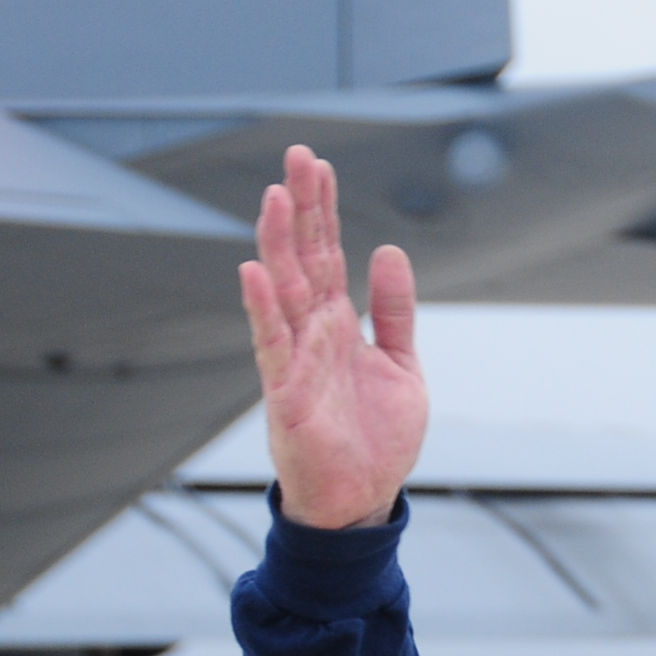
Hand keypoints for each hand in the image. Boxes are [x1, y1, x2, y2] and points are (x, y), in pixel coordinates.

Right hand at [238, 146, 427, 529]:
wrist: (363, 500)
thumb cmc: (376, 438)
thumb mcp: (402, 365)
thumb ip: (395, 311)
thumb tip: (389, 250)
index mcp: (338, 324)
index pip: (328, 254)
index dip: (323, 210)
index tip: (318, 164)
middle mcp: (313, 333)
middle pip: (303, 259)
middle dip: (301, 208)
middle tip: (297, 155)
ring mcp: (296, 360)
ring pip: (283, 291)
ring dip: (278, 244)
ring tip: (276, 196)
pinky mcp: (287, 395)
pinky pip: (272, 346)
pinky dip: (263, 309)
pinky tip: (253, 270)